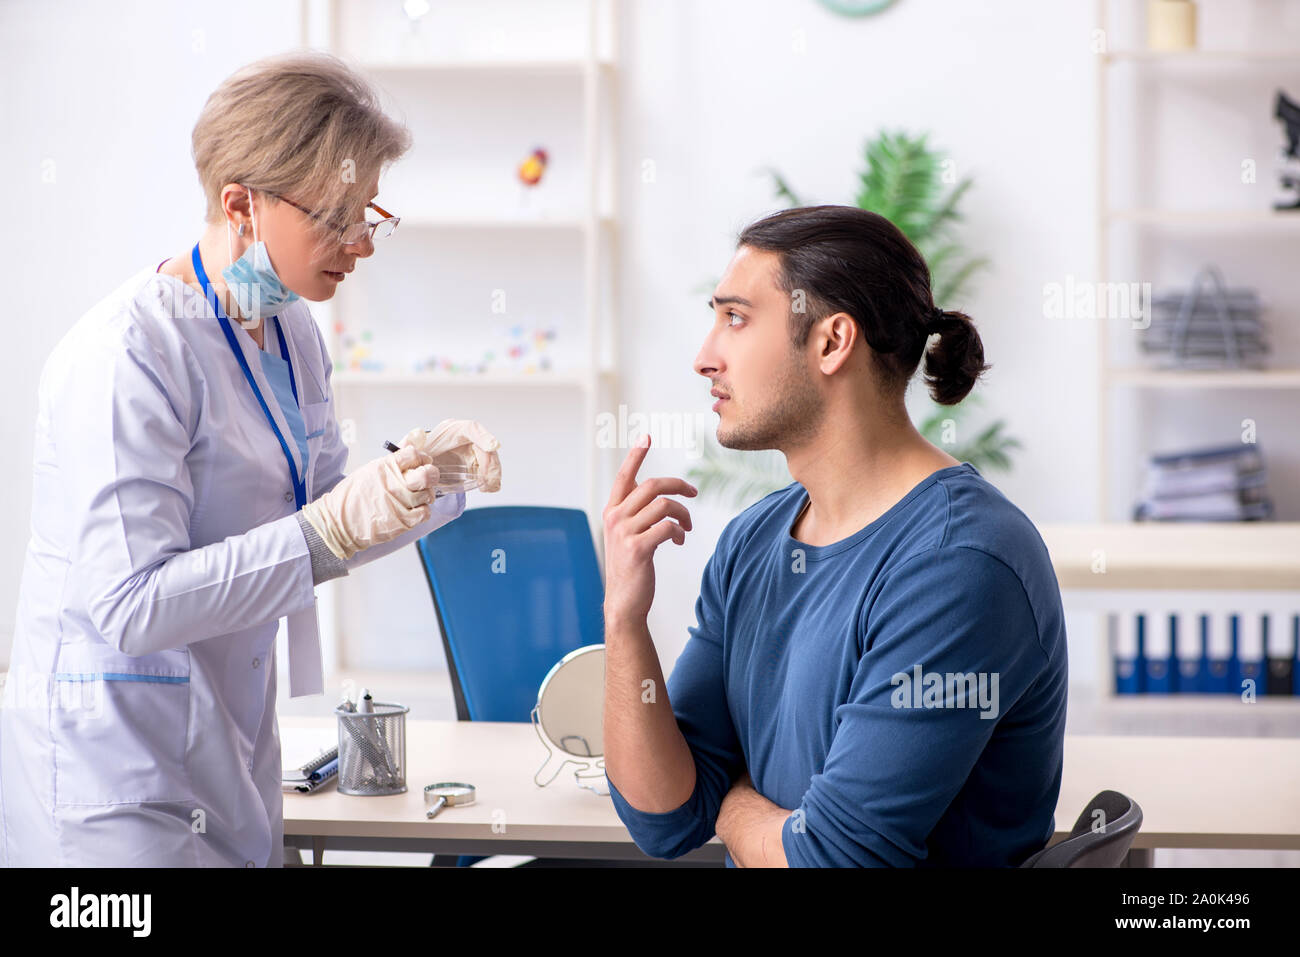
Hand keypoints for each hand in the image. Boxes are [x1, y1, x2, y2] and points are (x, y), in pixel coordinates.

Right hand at [301, 445, 437, 559]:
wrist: (338, 523)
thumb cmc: (352, 496)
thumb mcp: (370, 470)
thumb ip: (395, 458)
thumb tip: (416, 436)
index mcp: (385, 467)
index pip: (414, 454)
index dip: (421, 457)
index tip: (420, 463)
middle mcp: (394, 483)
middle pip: (427, 474)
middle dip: (431, 474)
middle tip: (426, 478)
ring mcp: (400, 503)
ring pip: (429, 494)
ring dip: (425, 495)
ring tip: (414, 497)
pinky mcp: (403, 521)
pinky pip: (425, 512)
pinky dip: (422, 511)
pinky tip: (412, 510)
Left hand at [400, 420, 501, 491]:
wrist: (420, 467)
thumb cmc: (417, 456)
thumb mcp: (411, 449)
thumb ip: (410, 442)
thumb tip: (418, 433)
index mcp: (451, 431)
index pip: (471, 429)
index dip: (484, 436)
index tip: (494, 446)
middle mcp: (466, 439)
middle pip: (485, 447)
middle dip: (490, 462)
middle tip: (488, 479)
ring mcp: (473, 452)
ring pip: (491, 459)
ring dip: (493, 473)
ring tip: (487, 486)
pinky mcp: (476, 465)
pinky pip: (489, 471)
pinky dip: (491, 480)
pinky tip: (487, 487)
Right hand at [602, 434, 696, 623]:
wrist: (623, 602)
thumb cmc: (630, 568)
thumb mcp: (627, 536)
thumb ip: (635, 514)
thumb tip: (655, 494)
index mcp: (612, 511)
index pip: (624, 476)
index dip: (636, 455)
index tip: (647, 436)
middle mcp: (615, 518)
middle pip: (652, 485)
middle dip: (678, 485)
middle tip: (693, 493)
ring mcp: (625, 533)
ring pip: (664, 505)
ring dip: (683, 514)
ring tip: (686, 528)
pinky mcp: (637, 548)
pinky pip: (667, 527)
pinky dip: (679, 531)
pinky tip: (679, 541)